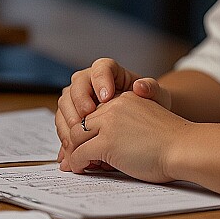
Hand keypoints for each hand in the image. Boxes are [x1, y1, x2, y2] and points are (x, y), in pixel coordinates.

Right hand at [55, 58, 170, 164]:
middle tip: (86, 117)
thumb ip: (151, 88)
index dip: (100, 81)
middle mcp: (90, 82)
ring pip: (65, 105)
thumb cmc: (150, 103)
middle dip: (79, 102)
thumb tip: (140, 86)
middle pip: (76, 85)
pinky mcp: (73, 118)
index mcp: (109, 71)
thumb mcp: (156, 95)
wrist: (145, 122)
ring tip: (79, 136)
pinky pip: (63, 125)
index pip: (100, 69)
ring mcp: (78, 99)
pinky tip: (73, 149)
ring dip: (68, 121)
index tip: (107, 98)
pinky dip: (66, 137)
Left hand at [63, 91, 190, 182]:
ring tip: (74, 164)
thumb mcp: (145, 122)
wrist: (183, 146)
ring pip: (76, 136)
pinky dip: (76, 163)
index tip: (82, 144)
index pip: (94, 112)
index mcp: (125, 98)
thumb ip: (125, 125)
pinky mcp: (107, 141)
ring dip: (72, 151)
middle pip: (81, 122)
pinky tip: (79, 169)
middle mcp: (115, 106)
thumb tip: (107, 143)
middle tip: (73, 156)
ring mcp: (109, 123)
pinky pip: (80, 153)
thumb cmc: (170, 141)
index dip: (86, 130)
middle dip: (74, 140)